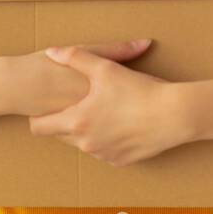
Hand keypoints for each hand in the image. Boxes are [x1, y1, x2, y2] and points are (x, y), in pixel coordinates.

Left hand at [29, 39, 190, 166]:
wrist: (174, 115)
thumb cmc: (139, 90)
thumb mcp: (105, 68)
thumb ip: (75, 57)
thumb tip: (52, 51)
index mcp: (76, 122)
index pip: (38, 127)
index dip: (38, 116)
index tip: (46, 106)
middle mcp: (85, 144)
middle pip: (60, 136)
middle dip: (65, 121)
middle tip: (78, 104)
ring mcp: (103, 155)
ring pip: (83, 144)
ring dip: (87, 131)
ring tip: (104, 111)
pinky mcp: (120, 161)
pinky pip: (104, 151)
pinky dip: (107, 139)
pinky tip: (120, 123)